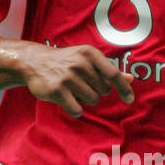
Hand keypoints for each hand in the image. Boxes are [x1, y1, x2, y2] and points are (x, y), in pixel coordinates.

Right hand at [20, 43, 134, 117]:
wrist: (34, 62)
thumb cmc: (66, 61)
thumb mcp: (86, 59)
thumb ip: (108, 70)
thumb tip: (131, 79)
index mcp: (90, 54)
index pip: (113, 74)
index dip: (124, 88)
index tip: (130, 100)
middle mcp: (80, 64)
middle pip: (103, 91)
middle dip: (95, 91)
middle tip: (80, 83)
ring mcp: (68, 77)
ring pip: (92, 100)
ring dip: (84, 100)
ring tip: (72, 90)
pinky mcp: (57, 91)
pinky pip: (77, 110)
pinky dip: (75, 109)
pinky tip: (67, 100)